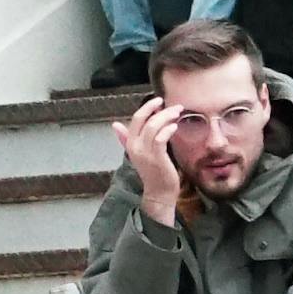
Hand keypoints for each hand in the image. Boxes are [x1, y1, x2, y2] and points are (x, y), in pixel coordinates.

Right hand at [120, 93, 185, 218]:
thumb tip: (115, 124)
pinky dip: (168, 129)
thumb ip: (127, 138)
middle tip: (174, 106)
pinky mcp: (156, 158)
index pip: (136, 119)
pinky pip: (160, 138)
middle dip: (158, 109)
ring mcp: (145, 152)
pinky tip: (175, 126)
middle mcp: (135, 146)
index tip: (159, 100)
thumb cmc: (152, 171)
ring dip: (167, 116)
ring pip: (153, 126)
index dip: (147, 107)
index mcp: (130, 143)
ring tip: (178, 113)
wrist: (159, 192)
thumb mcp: (138, 153)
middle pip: (144, 119)